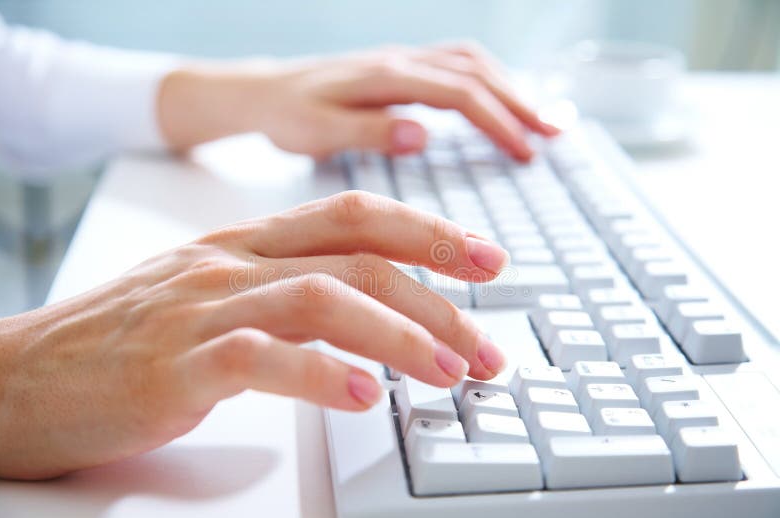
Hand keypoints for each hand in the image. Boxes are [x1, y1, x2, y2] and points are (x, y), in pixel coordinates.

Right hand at [0, 192, 508, 478]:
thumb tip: (364, 320)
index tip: (484, 260)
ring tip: (451, 371)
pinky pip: (261, 358)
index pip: (354, 218)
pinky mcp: (175, 365)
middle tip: (487, 342)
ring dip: (400, 336)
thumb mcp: (209, 296)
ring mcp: (202, 309)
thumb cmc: (121, 340)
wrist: (19, 377)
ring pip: (322, 299)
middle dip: (437, 297)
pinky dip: (321, 374)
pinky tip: (365, 395)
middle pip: (357, 259)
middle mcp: (232, 265)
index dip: (427, 233)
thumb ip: (280, 293)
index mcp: (244, 245)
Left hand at [158, 42, 558, 160]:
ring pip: (472, 62)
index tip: (527, 153)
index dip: (498, 121)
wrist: (264, 92)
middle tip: (556, 136)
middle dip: (520, 101)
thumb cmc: (288, 117)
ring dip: (511, 87)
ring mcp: (404, 61)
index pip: (458, 92)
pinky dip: (490, 81)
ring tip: (545, 120)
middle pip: (476, 70)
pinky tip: (503, 102)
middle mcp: (401, 61)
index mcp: (386, 77)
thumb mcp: (315, 132)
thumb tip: (422, 135)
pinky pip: (457, 65)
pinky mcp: (402, 69)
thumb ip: (366, 133)